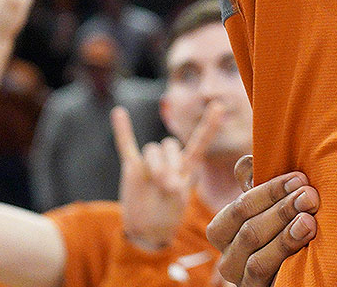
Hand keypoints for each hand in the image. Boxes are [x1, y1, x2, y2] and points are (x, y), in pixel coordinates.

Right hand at [117, 100, 223, 251]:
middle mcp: (170, 160)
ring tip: (156, 182)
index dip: (209, 125)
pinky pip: (126, 144)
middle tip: (169, 185)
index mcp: (188, 167)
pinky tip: (118, 113)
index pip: (200, 141)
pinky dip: (123, 129)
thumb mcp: (177, 204)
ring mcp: (150, 163)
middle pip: (170, 145)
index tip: (218, 106)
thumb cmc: (168, 217)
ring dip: (155, 163)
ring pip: (152, 149)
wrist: (147, 230)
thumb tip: (165, 177)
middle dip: (170, 162)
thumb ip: (174, 187)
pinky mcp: (132, 168)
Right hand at [208, 156, 318, 286]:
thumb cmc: (284, 229)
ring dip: (285, 232)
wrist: (300, 273)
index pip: (240, 208)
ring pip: (255, 254)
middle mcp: (228, 258)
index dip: (269, 191)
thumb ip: (258, 186)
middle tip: (309, 196)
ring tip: (309, 218)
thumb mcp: (272, 207)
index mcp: (225, 232)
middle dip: (282, 209)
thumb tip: (246, 162)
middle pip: (249, 230)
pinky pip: (263, 272)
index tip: (300, 178)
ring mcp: (242, 279)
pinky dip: (284, 251)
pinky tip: (306, 236)